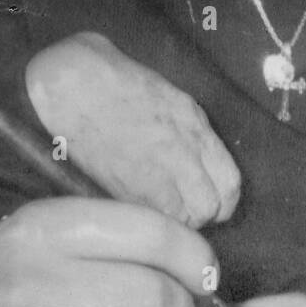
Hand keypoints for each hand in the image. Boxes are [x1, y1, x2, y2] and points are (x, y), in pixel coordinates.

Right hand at [0, 199, 217, 306]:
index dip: (192, 252)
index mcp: (47, 230)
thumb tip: (199, 268)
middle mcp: (43, 282)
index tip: (204, 268)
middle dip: (178, 306)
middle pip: (156, 295)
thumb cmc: (1, 277)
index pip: (150, 232)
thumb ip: (116, 239)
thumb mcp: (45, 232)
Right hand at [26, 31, 240, 226]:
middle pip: (208, 209)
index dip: (219, 200)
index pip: (229, 185)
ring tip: (153, 211)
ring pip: (181, 223)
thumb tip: (203, 171)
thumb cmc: (119, 83)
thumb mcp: (173, 101)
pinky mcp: (124, 191)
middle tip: (178, 209)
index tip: (205, 202)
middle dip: (197, 214)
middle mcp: (181, 154)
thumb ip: (195, 137)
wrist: (75, 84)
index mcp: (195, 128)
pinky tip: (134, 212)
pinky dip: (146, 223)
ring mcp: (153, 175)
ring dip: (172, 223)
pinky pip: (149, 222)